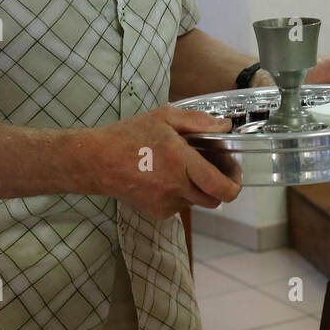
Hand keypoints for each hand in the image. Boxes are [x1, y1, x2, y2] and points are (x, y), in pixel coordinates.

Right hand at [87, 105, 242, 219]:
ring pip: (196, 201)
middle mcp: (175, 187)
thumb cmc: (128, 136)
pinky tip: (167, 176)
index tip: (234, 173)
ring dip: (198, 188)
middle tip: (214, 167)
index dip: (234, 184)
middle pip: (214, 199)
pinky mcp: (156, 212)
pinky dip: (180, 194)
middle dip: (218, 185)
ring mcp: (165, 203)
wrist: (95, 162)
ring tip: (185, 168)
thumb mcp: (164, 117)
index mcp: (180, 162)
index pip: (220, 187)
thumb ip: (198, 122)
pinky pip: (179, 205)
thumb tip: (225, 126)